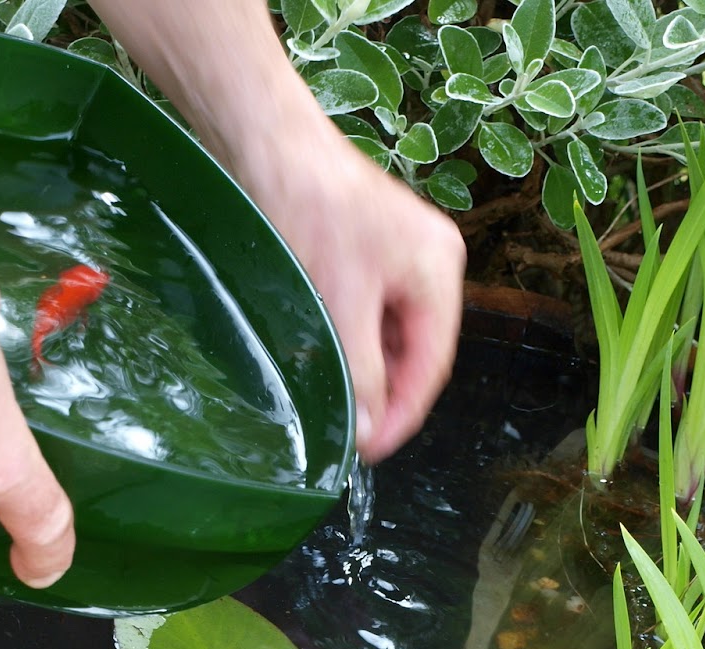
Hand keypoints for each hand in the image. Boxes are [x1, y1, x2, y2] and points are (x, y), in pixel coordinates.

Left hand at [91, 0, 466, 463]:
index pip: (432, 366)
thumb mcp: (341, 303)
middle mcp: (430, 264)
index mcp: (440, 272)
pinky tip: (328, 364)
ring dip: (365, 372)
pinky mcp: (368, 252)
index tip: (369, 453)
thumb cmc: (310, 207)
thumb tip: (366, 434)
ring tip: (337, 406)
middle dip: (384, 396)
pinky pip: (369, 315)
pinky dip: (351, 344)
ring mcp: (401, 256)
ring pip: (390, 337)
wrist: (265, 138)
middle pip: (416, 353)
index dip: (402, 415)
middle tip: (350, 436)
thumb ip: (359, 372)